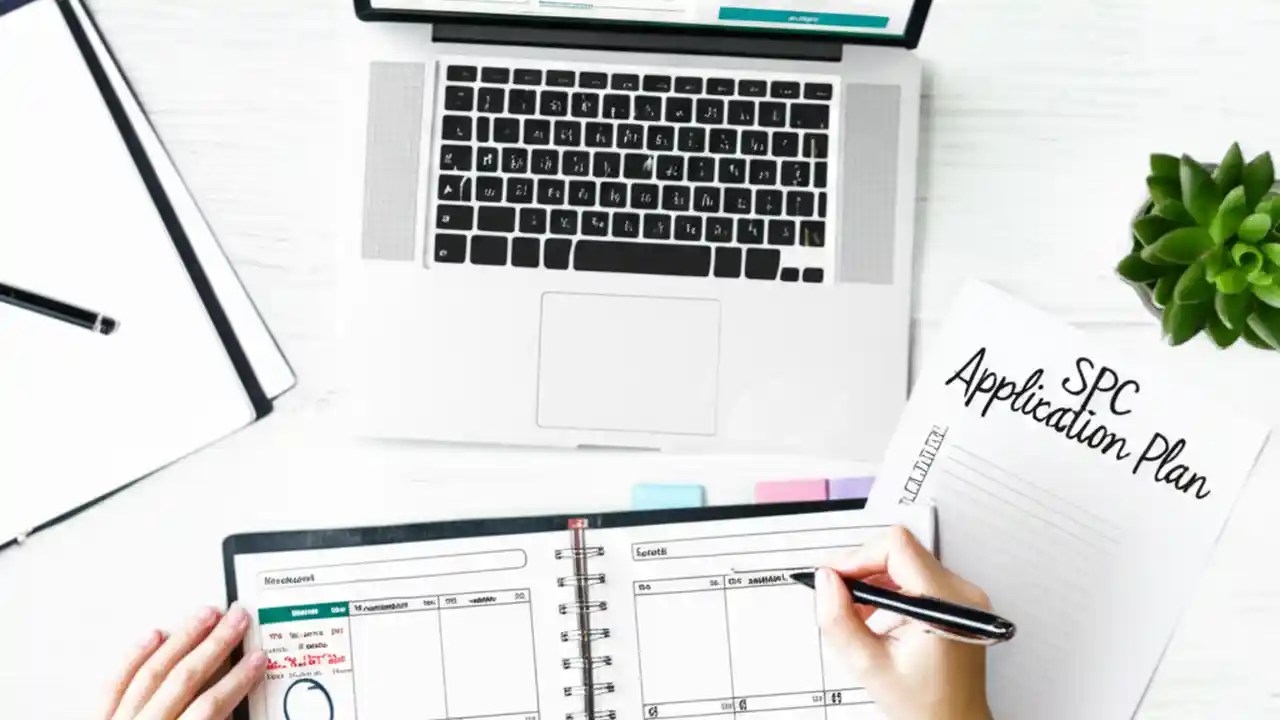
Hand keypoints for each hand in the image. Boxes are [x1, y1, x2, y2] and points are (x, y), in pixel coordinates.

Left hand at [100, 605, 266, 719]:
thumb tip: (234, 711)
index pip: (210, 706)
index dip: (238, 680)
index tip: (257, 660)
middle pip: (184, 678)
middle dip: (216, 645)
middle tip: (237, 620)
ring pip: (152, 672)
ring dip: (183, 640)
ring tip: (205, 615)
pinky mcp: (96, 719)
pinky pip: (114, 684)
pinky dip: (134, 656)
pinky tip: (153, 635)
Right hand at [817, 527, 993, 719]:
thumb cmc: (926, 707)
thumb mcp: (870, 666)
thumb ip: (840, 621)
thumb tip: (826, 581)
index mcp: (945, 604)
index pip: (896, 547)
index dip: (857, 556)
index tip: (834, 576)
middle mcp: (961, 593)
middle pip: (900, 551)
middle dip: (862, 570)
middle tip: (838, 594)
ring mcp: (962, 596)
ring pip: (906, 561)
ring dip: (873, 580)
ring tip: (857, 613)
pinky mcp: (956, 602)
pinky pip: (916, 578)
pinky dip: (889, 590)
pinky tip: (876, 617)